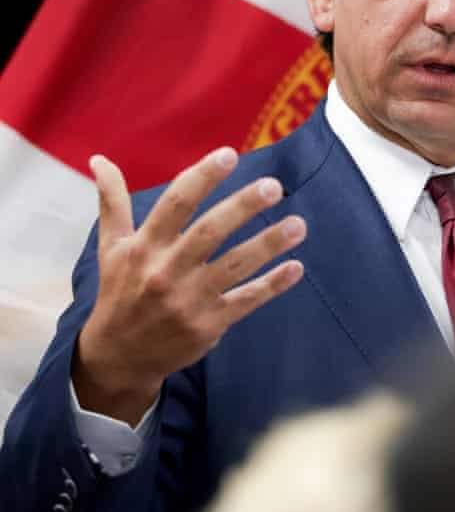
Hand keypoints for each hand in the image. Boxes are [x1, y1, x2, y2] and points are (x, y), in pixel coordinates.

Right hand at [72, 147, 305, 425]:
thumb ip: (112, 202)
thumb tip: (99, 159)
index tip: (229, 154)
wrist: (118, 357)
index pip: (175, 205)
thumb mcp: (111, 248)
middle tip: (273, 187)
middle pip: (209, 233)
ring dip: (269, 244)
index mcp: (145, 247)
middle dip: (242, 208)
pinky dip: (273, 285)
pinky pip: (246, 300)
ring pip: (235, 266)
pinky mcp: (209, 325)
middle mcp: (166, 271)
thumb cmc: (120, 292)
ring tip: (299, 225)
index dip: (202, 178)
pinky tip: (296, 267)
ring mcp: (189, 300)